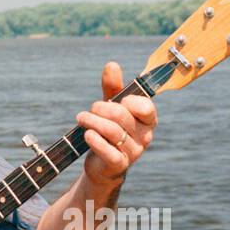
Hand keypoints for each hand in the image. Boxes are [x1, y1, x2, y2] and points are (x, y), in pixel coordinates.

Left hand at [75, 61, 156, 188]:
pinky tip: (87, 134)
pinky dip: (95, 140)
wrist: (102, 164)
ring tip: (81, 118)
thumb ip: (113, 87)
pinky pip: (109, 151)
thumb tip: (112, 64)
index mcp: (148, 120)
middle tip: (90, 110)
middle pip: (121, 115)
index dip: (129, 101)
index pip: (146, 107)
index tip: (118, 100)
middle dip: (100, 109)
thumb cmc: (110, 130)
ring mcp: (134, 152)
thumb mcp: (112, 106)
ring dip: (91, 121)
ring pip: (112, 131)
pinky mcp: (120, 164)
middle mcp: (145, 136)